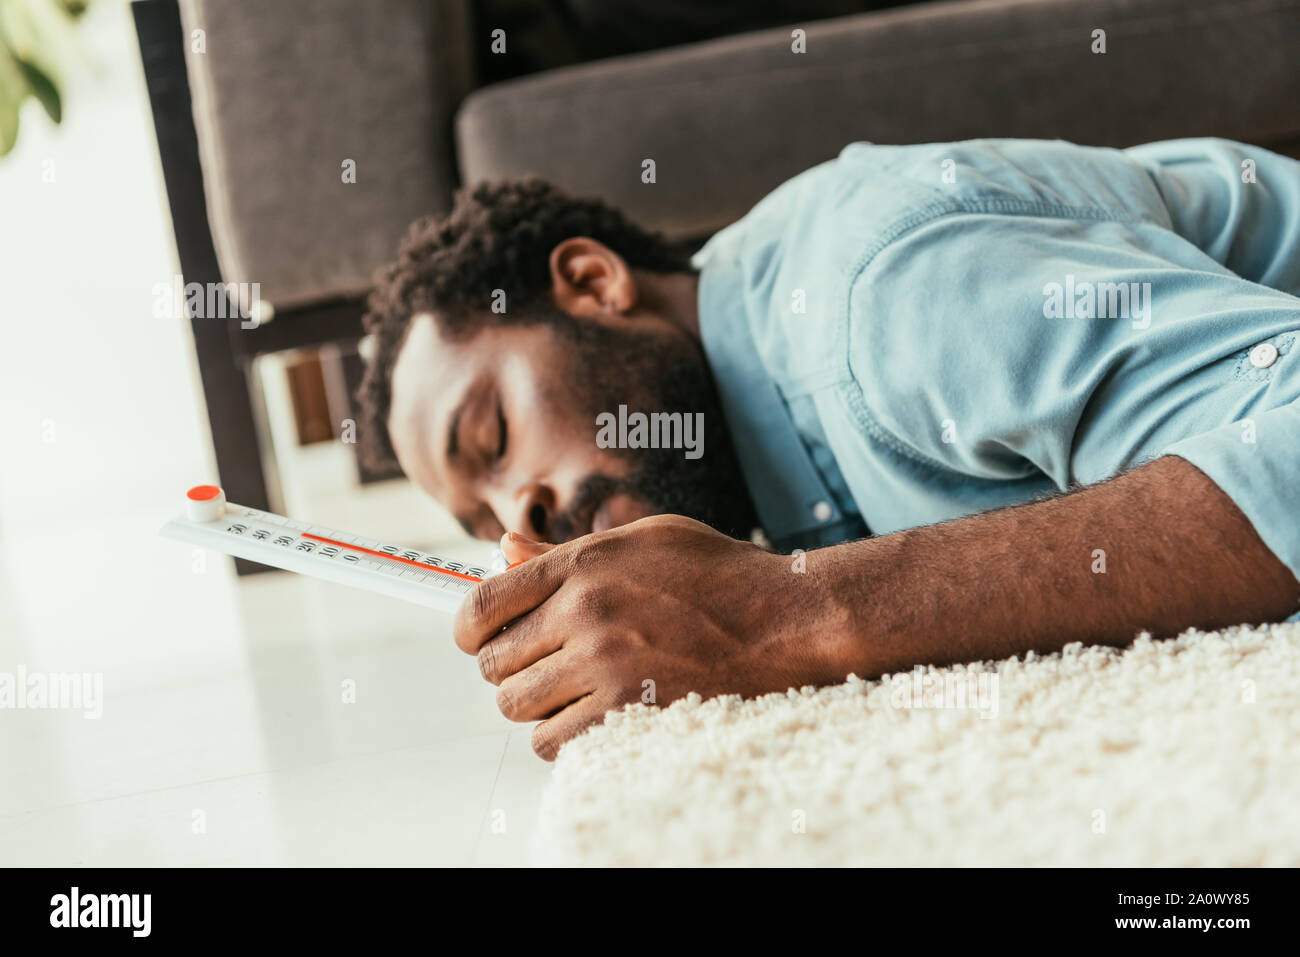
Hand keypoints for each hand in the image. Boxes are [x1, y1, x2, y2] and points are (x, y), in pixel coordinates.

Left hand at [454, 515, 844, 758]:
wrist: (785, 618)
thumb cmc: (718, 573)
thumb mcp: (642, 539)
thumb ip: (566, 552)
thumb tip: (502, 552)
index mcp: (583, 564)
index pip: (484, 603)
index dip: (469, 628)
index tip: (478, 638)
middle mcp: (586, 611)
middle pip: (494, 662)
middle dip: (510, 666)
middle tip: (543, 663)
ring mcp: (605, 664)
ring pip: (517, 705)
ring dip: (534, 702)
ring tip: (568, 689)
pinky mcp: (627, 711)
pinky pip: (551, 741)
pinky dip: (559, 735)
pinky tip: (587, 715)